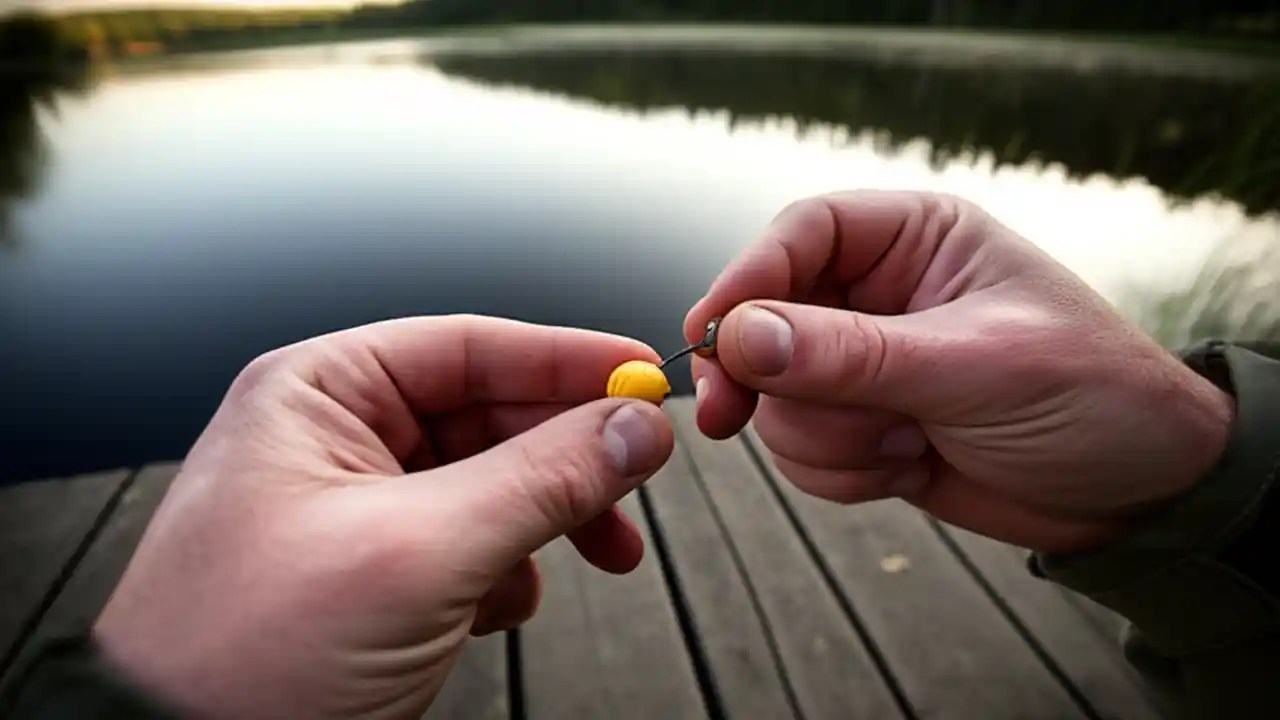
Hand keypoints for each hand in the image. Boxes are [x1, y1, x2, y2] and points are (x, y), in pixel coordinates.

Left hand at [94, 316, 673, 717]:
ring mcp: (356, 512)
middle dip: (567, 455)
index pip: (469, 347)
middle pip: (490, 415)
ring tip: (589, 553)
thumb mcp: (418, 552)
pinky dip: (505, 572)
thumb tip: (631, 427)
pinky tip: (499, 607)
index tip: (642, 374)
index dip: (565, 358)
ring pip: (490, 485)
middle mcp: (335, 442)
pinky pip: (470, 546)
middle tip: (635, 477)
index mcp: (317, 395)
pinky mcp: (373, 576)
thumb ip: (540, 479)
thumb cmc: (244, 658)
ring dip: (545, 520)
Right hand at [687, 191, 1233, 554]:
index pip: (802, 234)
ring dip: (825, 436)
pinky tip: (908, 469)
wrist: (1139, 496)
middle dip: (774, 381)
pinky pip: (800, 448)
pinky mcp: (863, 427)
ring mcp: (866, 365)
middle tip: (735, 420)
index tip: (708, 336)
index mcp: (916, 239)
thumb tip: (740, 338)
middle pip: (767, 320)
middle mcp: (880, 294)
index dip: (746, 280)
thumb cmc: (1091, 398)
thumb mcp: (975, 368)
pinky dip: (839, 472)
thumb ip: (853, 354)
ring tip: (908, 444)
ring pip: (777, 395)